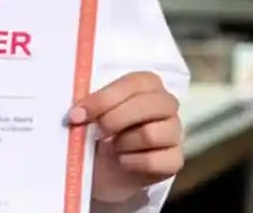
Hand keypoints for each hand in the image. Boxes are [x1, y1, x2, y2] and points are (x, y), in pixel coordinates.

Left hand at [66, 72, 183, 203]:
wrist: (106, 169)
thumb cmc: (100, 132)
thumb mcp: (92, 115)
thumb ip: (89, 106)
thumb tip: (77, 112)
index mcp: (148, 84)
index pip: (133, 84)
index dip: (104, 98)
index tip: (77, 114)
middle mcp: (166, 104)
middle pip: (147, 105)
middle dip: (114, 119)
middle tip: (96, 132)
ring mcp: (174, 132)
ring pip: (150, 134)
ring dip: (124, 143)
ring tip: (113, 147)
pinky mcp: (176, 160)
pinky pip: (155, 161)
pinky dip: (133, 163)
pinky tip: (123, 161)